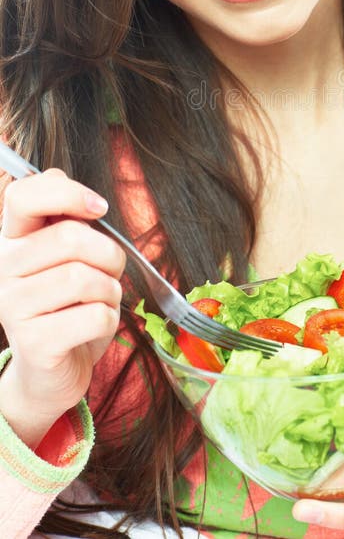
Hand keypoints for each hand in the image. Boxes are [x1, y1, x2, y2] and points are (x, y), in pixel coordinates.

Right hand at [0, 169, 126, 446]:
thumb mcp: (67, 256)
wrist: (50, 371)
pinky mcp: (35, 342)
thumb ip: (70, 221)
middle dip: (108, 253)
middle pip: (70, 237)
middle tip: (110, 270)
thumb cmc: (66, 304)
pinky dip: (110, 318)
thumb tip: (88, 200)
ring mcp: (13, 307)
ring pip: (86, 277)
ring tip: (103, 299)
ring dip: (111, 289)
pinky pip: (96, 315)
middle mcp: (3, 269)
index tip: (99, 209)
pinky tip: (95, 325)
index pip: (23, 195)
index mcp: (11, 239)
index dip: (68, 193)